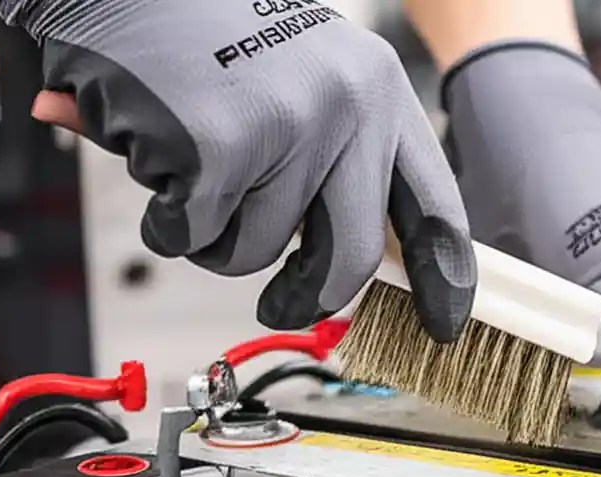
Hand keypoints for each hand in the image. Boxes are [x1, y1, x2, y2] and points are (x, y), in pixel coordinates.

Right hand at [0, 0, 474, 340]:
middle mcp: (348, 105)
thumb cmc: (206, 20)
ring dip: (211, 233)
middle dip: (307, 295)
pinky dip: (164, 218)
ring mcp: (289, 126)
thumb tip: (350, 252)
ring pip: (256, 251)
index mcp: (378, 87)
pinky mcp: (222, 148)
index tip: (443, 322)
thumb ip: (334, 154)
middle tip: (279, 304)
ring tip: (190, 167)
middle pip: (349, 257)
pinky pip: (195, 236)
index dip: (442, 275)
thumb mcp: (303, 71)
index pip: (433, 204)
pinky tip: (157, 160)